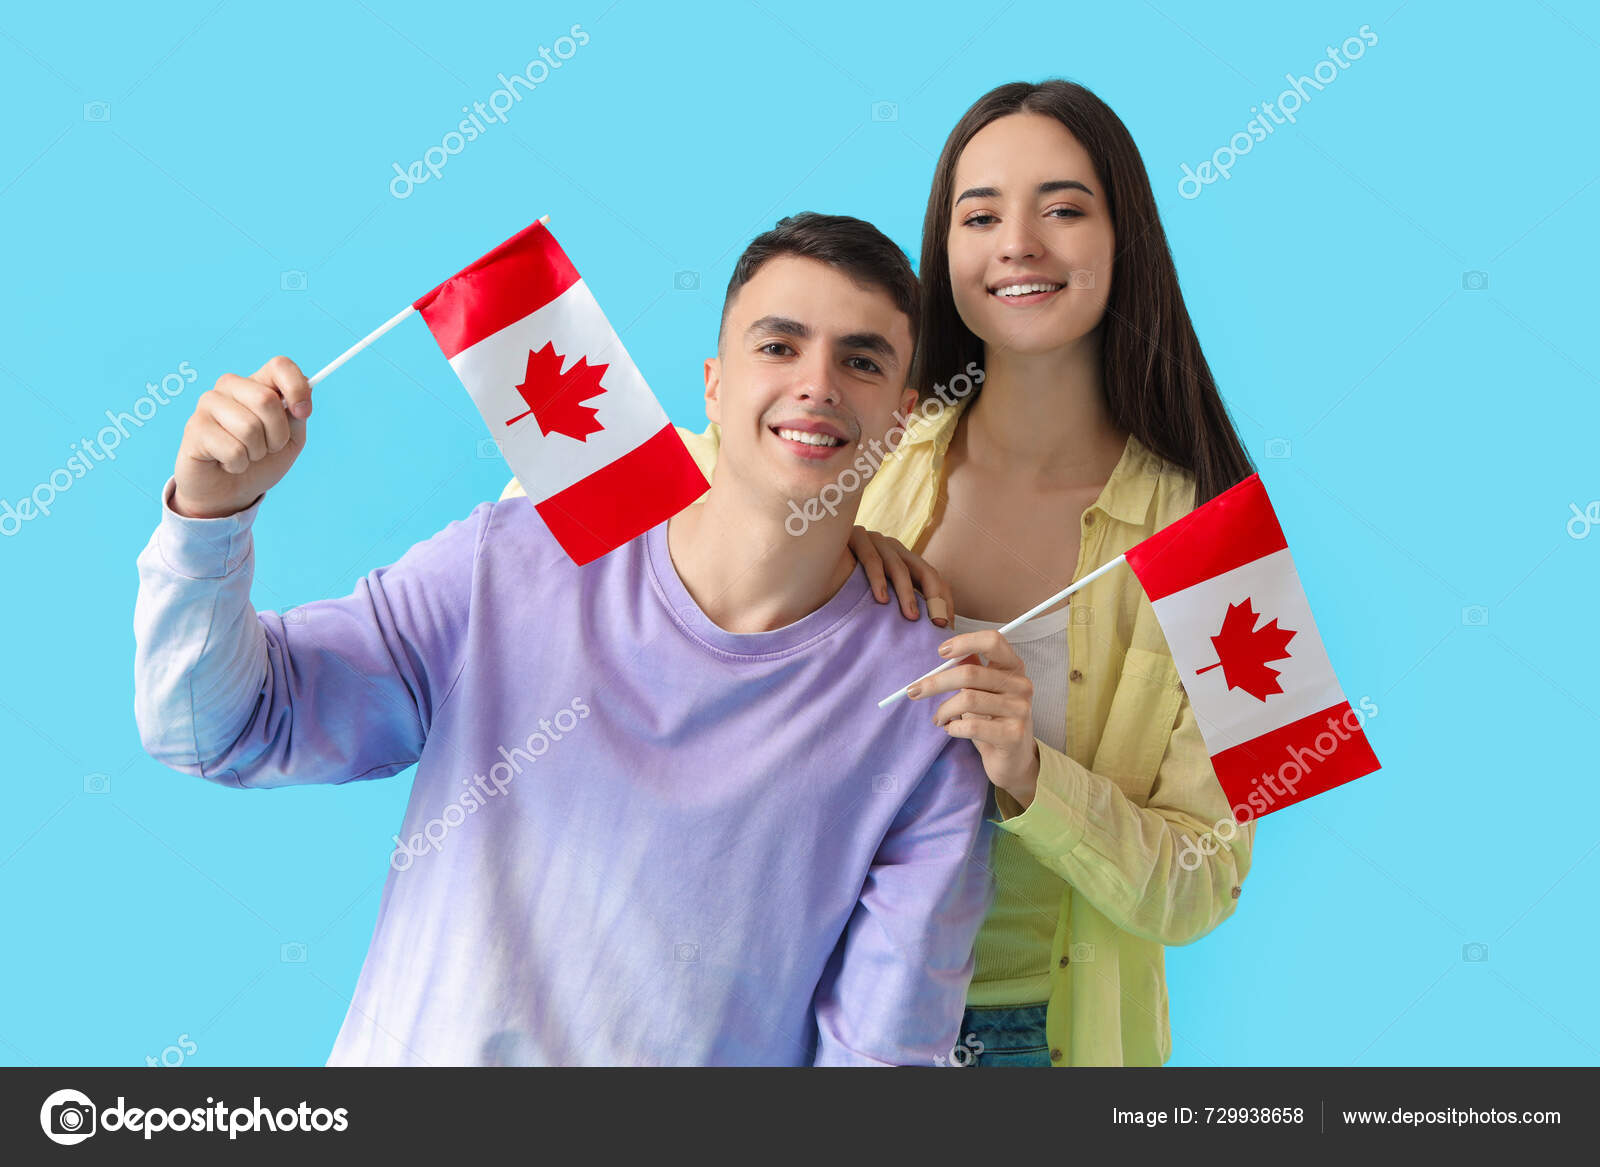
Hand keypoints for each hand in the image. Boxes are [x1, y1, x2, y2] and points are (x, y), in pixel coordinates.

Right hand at [172, 356, 312, 518]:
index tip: (303, 413)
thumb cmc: (260, 461)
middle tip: (269, 448)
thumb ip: (297, 415)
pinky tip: (228, 463)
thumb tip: (302, 397)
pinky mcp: (194, 428)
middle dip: (278, 435)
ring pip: (250, 427)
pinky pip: (233, 449)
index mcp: (256, 384)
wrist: (229, 491)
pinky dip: (239, 464)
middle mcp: (229, 387)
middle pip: (266, 400)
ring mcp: (208, 404)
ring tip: (247, 456)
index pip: (279, 365)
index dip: (297, 388)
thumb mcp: (290, 439)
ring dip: (257, 452)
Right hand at [847, 526, 951, 625]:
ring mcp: (876, 541)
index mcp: (902, 561)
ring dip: (907, 594)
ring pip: (899, 567)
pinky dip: (879, 580)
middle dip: (935, 598)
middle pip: (924, 571)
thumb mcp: (875, 596)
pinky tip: (881, 599)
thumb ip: (894, 606)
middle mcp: (894, 548)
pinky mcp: (856, 538)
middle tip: (937, 624)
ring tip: (911, 618)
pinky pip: (872, 559)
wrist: (811, 560)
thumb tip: (920, 633)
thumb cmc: (842, 584)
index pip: (933, 578)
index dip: (943, 600)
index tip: (945, 626)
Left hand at [907, 628, 1039, 803]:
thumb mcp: (983, 691)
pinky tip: (952, 729)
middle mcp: (1021, 685)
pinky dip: (954, 727)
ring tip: (938, 718)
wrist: (1013, 760)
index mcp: (1013, 668)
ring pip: (968, 700)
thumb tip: (947, 653)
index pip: (993, 641)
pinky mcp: (1013, 735)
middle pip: (970, 673)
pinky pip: (972, 726)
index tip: (940, 653)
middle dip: (935, 682)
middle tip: (914, 691)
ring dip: (943, 710)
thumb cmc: (993, 721)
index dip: (965, 642)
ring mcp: (1020, 710)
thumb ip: (971, 670)